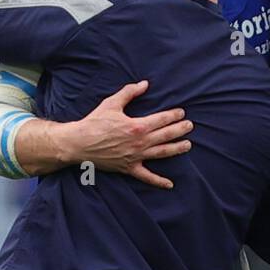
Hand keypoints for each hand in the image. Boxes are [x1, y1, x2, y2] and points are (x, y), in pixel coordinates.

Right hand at [58, 80, 191, 188]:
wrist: (79, 143)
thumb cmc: (94, 122)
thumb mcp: (112, 103)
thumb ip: (129, 92)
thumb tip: (144, 84)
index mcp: (137, 126)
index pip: (161, 120)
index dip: (174, 116)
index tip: (182, 113)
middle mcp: (140, 143)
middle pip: (166, 136)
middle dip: (180, 130)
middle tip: (190, 126)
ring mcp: (136, 157)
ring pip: (162, 154)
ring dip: (176, 149)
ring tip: (187, 145)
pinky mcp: (129, 168)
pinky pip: (147, 177)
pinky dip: (159, 181)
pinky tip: (170, 184)